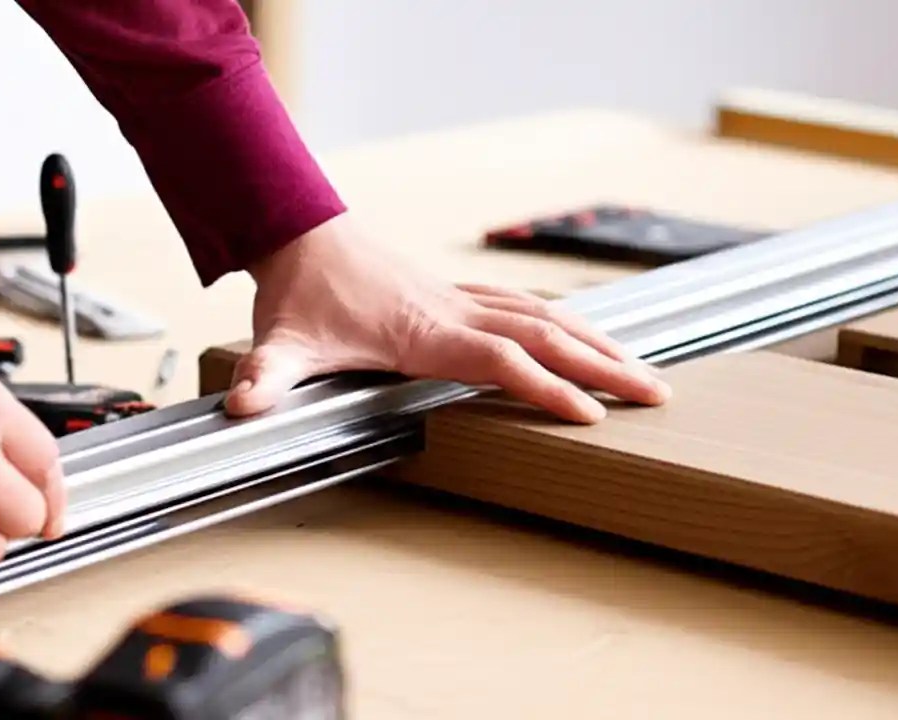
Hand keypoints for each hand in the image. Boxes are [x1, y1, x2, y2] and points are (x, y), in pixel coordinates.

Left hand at [224, 214, 670, 421]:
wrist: (301, 232)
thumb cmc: (300, 291)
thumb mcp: (280, 342)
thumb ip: (268, 378)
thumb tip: (243, 409)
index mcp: (422, 330)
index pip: (498, 358)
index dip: (544, 387)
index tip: (590, 415)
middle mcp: (453, 310)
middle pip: (545, 333)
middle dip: (602, 364)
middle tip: (654, 394)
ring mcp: (460, 298)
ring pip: (546, 315)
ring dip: (597, 341)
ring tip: (642, 370)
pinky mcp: (457, 294)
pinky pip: (527, 307)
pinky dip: (568, 322)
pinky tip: (587, 335)